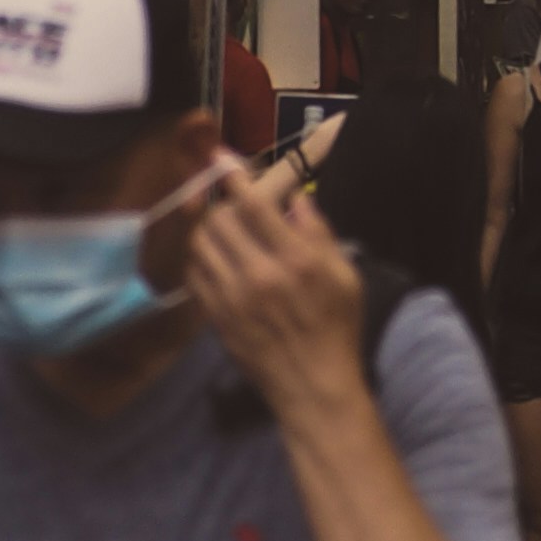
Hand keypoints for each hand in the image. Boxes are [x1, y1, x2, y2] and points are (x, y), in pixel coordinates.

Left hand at [186, 174, 366, 422]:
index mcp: (295, 260)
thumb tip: (295, 199)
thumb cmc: (337, 328)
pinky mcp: (216, 320)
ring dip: (209, 230)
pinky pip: (195, 276)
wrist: (313, 387)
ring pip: (201, 246)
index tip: (219, 154)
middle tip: (235, 204)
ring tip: (225, 230)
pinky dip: (202, 258)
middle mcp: (258, 276)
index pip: (254, 206)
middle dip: (223, 204)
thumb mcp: (345, 276)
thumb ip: (319, 234)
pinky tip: (218, 260)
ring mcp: (231, 300)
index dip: (233, 175)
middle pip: (219, 221)